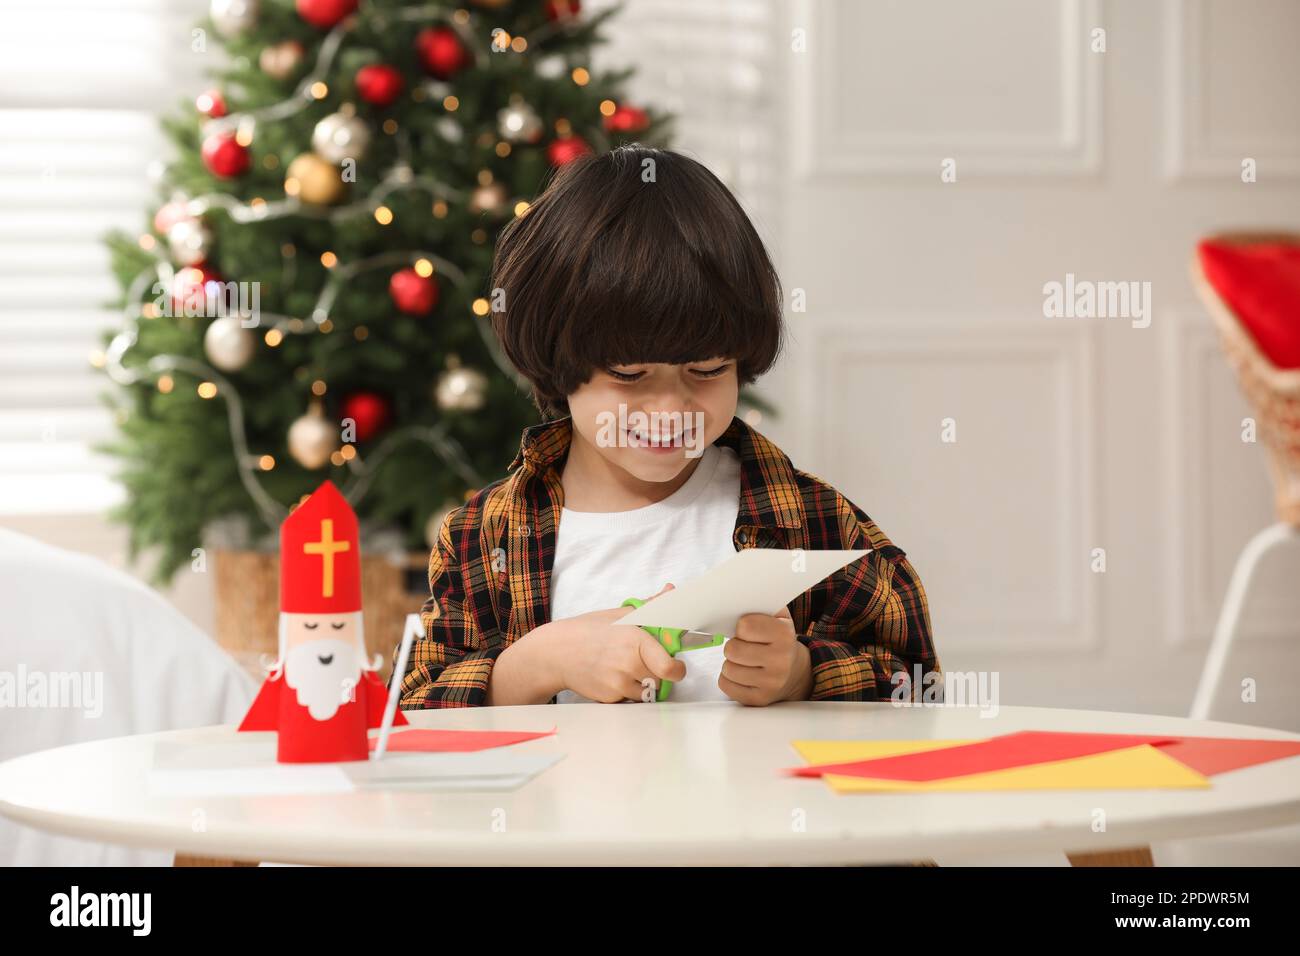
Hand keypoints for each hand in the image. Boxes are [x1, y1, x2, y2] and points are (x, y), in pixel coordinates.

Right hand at [555, 584, 686, 702]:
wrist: (556, 653)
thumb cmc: (588, 631)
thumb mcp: (620, 614)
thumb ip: (651, 606)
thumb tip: (671, 590)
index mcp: (636, 641)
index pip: (670, 667)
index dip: (677, 669)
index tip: (676, 665)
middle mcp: (629, 665)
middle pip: (661, 680)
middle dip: (659, 674)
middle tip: (647, 663)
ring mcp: (618, 684)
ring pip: (647, 692)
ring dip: (644, 684)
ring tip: (626, 668)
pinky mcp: (610, 698)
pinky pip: (630, 699)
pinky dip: (628, 691)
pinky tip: (613, 676)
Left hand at [718, 606, 810, 705]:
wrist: (796, 673)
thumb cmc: (780, 641)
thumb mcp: (779, 617)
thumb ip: (763, 604)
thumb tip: (740, 591)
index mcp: (785, 635)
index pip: (744, 626)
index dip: (742, 627)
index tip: (748, 630)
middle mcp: (780, 661)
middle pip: (733, 650)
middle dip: (734, 646)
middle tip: (744, 646)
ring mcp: (770, 683)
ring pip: (728, 669)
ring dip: (731, 663)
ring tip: (744, 660)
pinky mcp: (759, 699)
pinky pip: (726, 685)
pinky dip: (729, 679)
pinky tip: (742, 674)